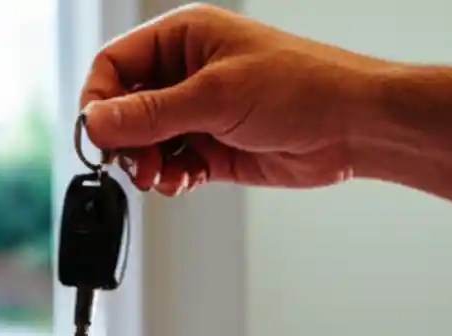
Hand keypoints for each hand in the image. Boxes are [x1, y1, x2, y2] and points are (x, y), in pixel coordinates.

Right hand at [80, 4, 389, 193]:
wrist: (355, 126)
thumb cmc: (302, 87)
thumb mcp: (216, 96)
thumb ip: (151, 113)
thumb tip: (97, 121)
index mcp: (183, 37)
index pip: (114, 64)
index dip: (98, 99)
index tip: (97, 135)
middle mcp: (187, 71)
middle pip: (125, 108)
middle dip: (125, 140)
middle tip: (132, 164)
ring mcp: (200, 111)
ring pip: (146, 142)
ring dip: (146, 163)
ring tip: (159, 177)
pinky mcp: (214, 147)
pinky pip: (172, 164)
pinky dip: (170, 177)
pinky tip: (181, 181)